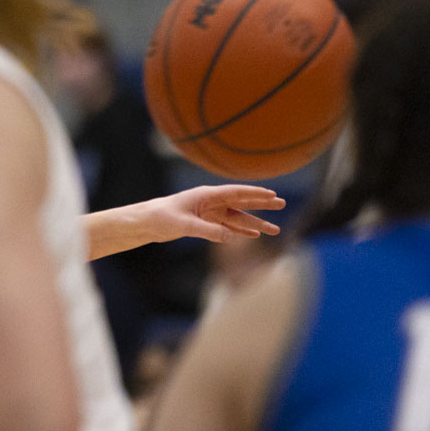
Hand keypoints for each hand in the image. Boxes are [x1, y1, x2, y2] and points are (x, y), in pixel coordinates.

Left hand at [142, 186, 284, 244]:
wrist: (146, 222)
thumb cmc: (161, 217)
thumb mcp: (184, 224)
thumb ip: (207, 231)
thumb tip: (231, 237)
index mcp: (206, 195)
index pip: (236, 193)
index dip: (255, 194)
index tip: (273, 195)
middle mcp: (211, 203)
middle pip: (241, 204)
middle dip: (262, 205)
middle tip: (282, 205)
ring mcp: (209, 214)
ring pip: (237, 219)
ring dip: (255, 224)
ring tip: (274, 229)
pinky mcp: (204, 224)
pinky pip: (227, 228)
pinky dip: (240, 232)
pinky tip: (253, 236)